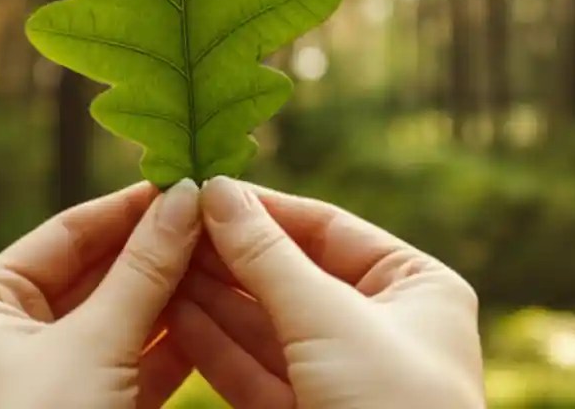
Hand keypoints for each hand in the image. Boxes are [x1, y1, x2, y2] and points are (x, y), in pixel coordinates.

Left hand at [0, 180, 201, 408]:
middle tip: (216, 218)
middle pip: (97, 273)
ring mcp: (49, 377)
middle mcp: (9, 335)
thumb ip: (145, 270)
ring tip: (226, 259)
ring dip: (172, 294)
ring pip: (120, 318)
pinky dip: (171, 343)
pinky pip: (132, 362)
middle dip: (158, 250)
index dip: (129, 206)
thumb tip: (186, 197)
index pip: (66, 234)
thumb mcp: (95, 346)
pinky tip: (215, 315)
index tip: (186, 182)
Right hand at [169, 177, 484, 408]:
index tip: (204, 188)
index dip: (263, 209)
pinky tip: (172, 313)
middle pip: (290, 275)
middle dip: (228, 255)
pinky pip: (255, 370)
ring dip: (210, 297)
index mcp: (416, 288)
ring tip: (157, 261)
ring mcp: (344, 376)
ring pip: (265, 325)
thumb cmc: (390, 406)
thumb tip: (218, 191)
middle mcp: (383, 328)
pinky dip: (213, 345)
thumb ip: (267, 255)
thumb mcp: (329, 318)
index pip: (327, 228)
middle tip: (168, 223)